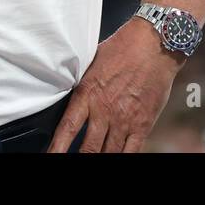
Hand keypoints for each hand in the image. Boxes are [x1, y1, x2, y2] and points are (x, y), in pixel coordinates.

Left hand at [47, 16, 184, 152]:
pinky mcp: (143, 124)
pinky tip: (115, 157)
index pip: (68, 128)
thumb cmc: (122, 49)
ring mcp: (125, 120)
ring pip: (109, 152)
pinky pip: (131, 151)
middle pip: (89, 148)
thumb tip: (67, 94)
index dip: (58, 146)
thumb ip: (81, 84)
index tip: (51, 155)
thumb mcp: (91, 63)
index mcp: (88, 93)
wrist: (153, 45)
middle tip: (72, 159)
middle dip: (80, 157)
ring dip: (100, 157)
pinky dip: (122, 157)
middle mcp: (105, 110)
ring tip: (92, 159)